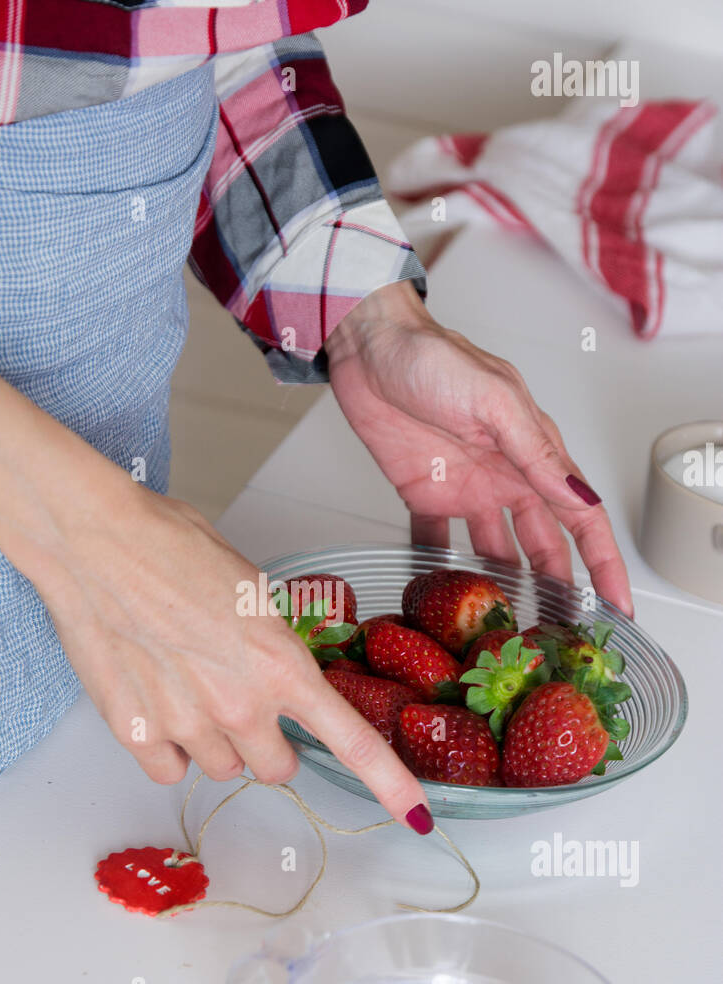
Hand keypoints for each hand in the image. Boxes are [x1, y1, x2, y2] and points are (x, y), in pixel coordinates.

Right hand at [0, 251, 432, 830]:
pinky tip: (154, 703)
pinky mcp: (136, 734)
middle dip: (266, 742)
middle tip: (240, 701)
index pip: (350, 741)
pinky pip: (169, 771)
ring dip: (212, 742)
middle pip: (276, 768)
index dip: (389, 784)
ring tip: (183, 685)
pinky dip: (166, 749)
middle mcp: (240, 704)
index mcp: (282, 663)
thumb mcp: (249, 589)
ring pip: (221, 768)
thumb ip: (273, 646)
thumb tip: (277, 672)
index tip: (417, 815)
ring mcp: (187, 724)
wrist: (95, 542)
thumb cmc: (171, 546)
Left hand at [325, 281, 632, 614]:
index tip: (616, 608)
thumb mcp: (496, 402)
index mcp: (533, 456)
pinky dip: (437, 570)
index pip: (581, 521)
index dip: (602, 567)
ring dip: (500, 588)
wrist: (367, 347)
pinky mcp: (422, 495)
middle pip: (541, 548)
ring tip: (502, 628)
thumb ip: (537, 454)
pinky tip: (439, 599)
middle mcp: (504, 478)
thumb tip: (582, 500)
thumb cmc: (433, 357)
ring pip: (493, 553)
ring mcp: (464, 490)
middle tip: (558, 636)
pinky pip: (434, 543)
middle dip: (555, 591)